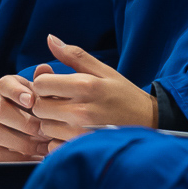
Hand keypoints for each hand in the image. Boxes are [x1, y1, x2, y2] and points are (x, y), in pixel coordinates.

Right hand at [0, 70, 53, 161]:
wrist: (46, 132)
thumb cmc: (48, 108)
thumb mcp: (50, 95)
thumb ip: (47, 82)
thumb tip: (43, 68)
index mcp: (9, 87)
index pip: (4, 84)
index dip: (16, 92)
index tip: (31, 101)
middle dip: (23, 121)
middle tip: (43, 129)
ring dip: (21, 141)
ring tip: (43, 145)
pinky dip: (18, 157)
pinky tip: (35, 156)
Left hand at [27, 35, 157, 149]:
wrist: (149, 123)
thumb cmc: (123, 94)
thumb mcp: (103, 70)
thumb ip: (74, 55)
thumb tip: (49, 38)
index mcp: (85, 85)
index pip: (40, 84)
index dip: (44, 84)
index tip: (55, 87)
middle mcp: (80, 110)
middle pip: (38, 107)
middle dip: (45, 103)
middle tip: (61, 103)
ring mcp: (80, 133)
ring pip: (44, 127)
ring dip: (52, 123)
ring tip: (69, 119)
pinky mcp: (81, 149)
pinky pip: (52, 147)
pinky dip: (58, 141)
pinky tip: (71, 134)